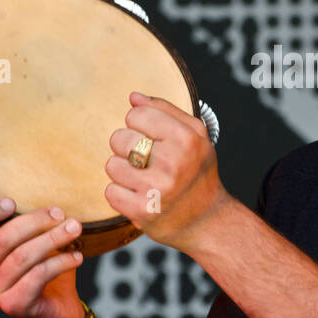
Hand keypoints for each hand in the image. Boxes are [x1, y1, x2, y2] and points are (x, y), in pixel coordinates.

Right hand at [0, 198, 86, 317]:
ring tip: (74, 229)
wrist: (57, 307)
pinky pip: (38, 276)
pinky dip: (60, 262)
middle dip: (35, 221)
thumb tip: (46, 196)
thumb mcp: (31, 239)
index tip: (14, 202)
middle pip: (2, 239)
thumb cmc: (42, 265)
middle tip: (61, 214)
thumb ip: (27, 221)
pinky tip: (77, 256)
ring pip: (22, 257)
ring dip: (52, 239)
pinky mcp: (13, 306)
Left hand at [105, 92, 231, 252]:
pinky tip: (138, 195)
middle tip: (145, 160)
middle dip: (127, 148)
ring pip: (111, 165)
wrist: (206, 219)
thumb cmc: (197, 173)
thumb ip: (165, 110)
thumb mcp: (195, 136)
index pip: (136, 114)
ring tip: (142, 179)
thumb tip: (133, 97)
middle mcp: (173, 163)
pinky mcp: (142, 212)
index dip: (139, 125)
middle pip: (118, 138)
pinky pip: (110, 191)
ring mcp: (157, 189)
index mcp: (186, 139)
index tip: (151, 137)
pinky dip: (120, 194)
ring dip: (123, 172)